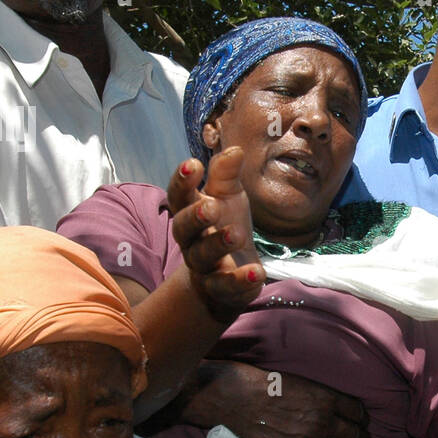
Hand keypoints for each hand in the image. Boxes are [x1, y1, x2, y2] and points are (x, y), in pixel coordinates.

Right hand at [167, 152, 263, 321]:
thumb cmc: (224, 225)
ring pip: (202, 257)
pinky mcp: (220, 288)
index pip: (179, 196)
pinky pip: (226, 286)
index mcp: (190, 213)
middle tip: (211, 206)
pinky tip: (258, 272)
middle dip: (195, 217)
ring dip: (218, 244)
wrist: (229, 274)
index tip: (194, 164)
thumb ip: (227, 175)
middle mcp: (191, 240)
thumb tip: (235, 149)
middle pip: (182, 229)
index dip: (182, 181)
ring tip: (237, 234)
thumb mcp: (228, 197)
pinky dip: (241, 280)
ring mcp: (204, 266)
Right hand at [178, 361, 370, 437]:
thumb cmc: (265, 385)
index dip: (361, 420)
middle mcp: (322, 423)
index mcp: (326, 399)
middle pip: (358, 437)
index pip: (359, 413)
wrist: (236, 398)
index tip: (359, 423)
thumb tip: (336, 408)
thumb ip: (321, 397)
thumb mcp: (301, 382)